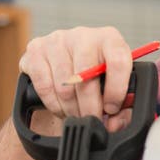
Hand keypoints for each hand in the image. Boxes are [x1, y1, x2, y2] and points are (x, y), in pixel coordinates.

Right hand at [18, 26, 132, 131]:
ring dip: (71, 109)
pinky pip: (44, 86)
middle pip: (86, 78)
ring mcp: (57, 40)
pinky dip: (53, 104)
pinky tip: (61, 107)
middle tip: (92, 120)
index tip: (112, 109)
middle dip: (90, 108)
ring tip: (77, 114)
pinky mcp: (35, 50)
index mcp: (110, 39)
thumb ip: (124, 108)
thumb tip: (115, 124)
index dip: (116, 91)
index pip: (118, 61)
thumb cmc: (96, 75)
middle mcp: (83, 35)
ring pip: (64, 86)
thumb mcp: (116, 87)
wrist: (67, 62)